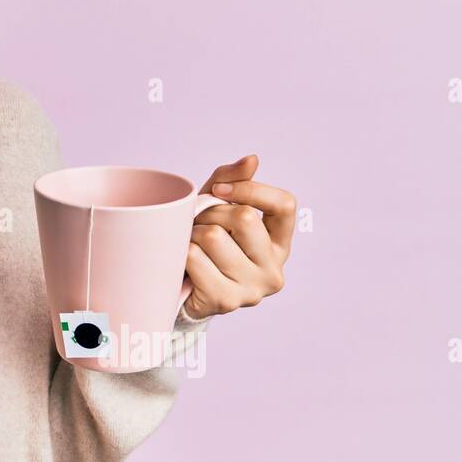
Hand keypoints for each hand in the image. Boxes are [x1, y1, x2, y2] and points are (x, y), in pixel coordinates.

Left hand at [182, 153, 295, 320]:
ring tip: (190, 244)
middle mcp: (273, 269)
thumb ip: (231, 180)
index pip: (285, 204)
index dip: (251, 189)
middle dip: (211, 214)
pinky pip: (194, 258)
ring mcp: (252, 289)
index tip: (219, 189)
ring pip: (214, 237)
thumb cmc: (201, 243)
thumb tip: (252, 159)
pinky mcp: (226, 301)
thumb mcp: (216, 207)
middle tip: (198, 226)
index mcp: (279, 244)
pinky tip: (182, 263)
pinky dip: (180, 253)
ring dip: (191, 234)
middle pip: (244, 217)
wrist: (176, 286)